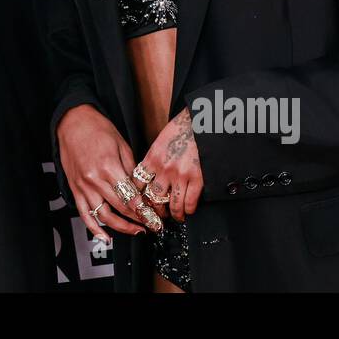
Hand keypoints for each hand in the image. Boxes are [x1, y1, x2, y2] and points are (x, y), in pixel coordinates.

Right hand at [57, 104, 152, 242]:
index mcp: (109, 167)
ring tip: (136, 231)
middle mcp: (95, 179)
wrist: (72, 122)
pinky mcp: (74, 189)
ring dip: (122, 228)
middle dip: (139, 220)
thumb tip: (142, 189)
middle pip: (121, 208)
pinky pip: (84, 214)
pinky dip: (94, 229)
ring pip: (104, 216)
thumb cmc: (97, 129)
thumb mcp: (121, 144)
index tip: (157, 218)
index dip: (146, 210)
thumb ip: (131, 169)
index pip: (131, 197)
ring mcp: (83, 186)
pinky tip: (105, 237)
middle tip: (153, 226)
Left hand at [137, 108, 202, 222]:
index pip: (138, 184)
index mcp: (152, 158)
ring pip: (171, 204)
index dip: (139, 196)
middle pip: (153, 198)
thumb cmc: (181, 129)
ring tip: (174, 217)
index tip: (141, 202)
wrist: (201, 122)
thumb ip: (154, 159)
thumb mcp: (160, 142)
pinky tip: (188, 211)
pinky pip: (190, 202)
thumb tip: (150, 175)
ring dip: (173, 214)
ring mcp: (180, 175)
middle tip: (157, 215)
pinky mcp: (197, 179)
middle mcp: (163, 169)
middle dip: (154, 210)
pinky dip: (188, 210)